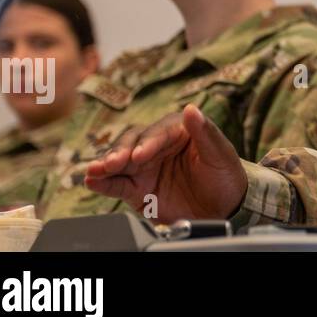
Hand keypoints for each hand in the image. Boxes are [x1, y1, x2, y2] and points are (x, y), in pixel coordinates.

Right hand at [84, 104, 246, 222]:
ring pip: (119, 163)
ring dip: (105, 166)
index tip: (140, 155)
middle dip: (120, 153)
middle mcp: (156, 147)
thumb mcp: (220, 153)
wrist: (223, 207)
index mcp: (177, 131)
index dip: (148, 143)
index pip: (158, 133)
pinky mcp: (136, 189)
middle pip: (132, 144)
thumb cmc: (224, 174)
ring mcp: (144, 168)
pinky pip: (116, 185)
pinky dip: (103, 184)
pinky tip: (92, 182)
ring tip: (94, 171)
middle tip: (112, 164)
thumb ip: (205, 132)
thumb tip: (191, 108)